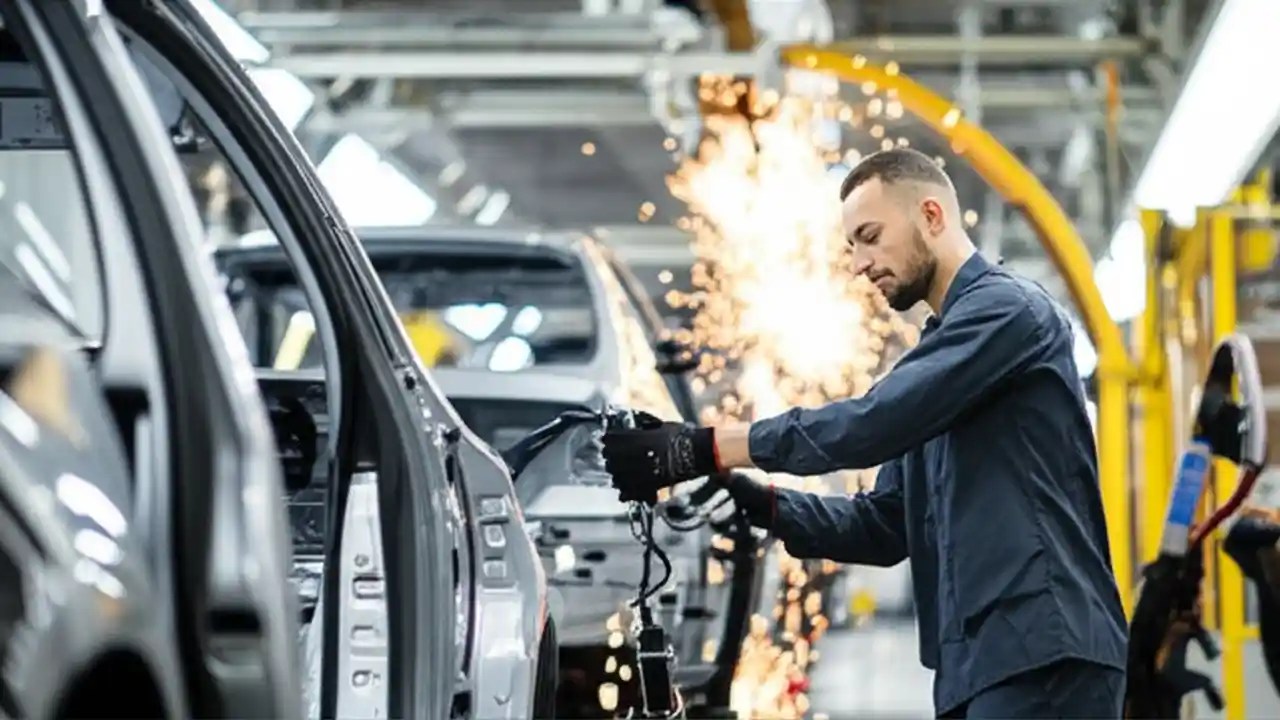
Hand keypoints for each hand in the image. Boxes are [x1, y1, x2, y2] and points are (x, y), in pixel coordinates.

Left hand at [602, 413, 717, 503]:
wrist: (698, 451)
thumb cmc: (681, 436)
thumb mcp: (659, 426)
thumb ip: (644, 428)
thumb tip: (633, 428)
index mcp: (639, 438)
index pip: (613, 439)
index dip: (607, 440)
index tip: (605, 441)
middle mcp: (638, 454)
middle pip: (612, 459)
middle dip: (609, 459)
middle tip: (608, 458)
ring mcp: (645, 470)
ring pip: (618, 476)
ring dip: (615, 475)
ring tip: (615, 475)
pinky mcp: (652, 483)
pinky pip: (632, 491)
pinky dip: (626, 492)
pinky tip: (623, 492)